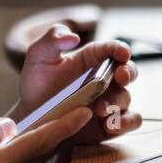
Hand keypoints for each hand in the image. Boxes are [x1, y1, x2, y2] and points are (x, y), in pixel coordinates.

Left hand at [12, 25, 141, 145]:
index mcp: (92, 59)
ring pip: (127, 98)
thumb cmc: (36, 85)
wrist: (32, 118)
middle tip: (120, 77)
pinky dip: (125, 123)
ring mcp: (109, 101)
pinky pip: (130, 121)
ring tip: (100, 109)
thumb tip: (73, 37)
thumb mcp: (38, 56)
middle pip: (128, 71)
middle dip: (129, 72)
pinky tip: (109, 125)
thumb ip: (52, 39)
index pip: (112, 49)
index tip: (122, 52)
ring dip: (117, 102)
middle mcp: (105, 79)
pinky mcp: (110, 123)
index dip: (120, 48)